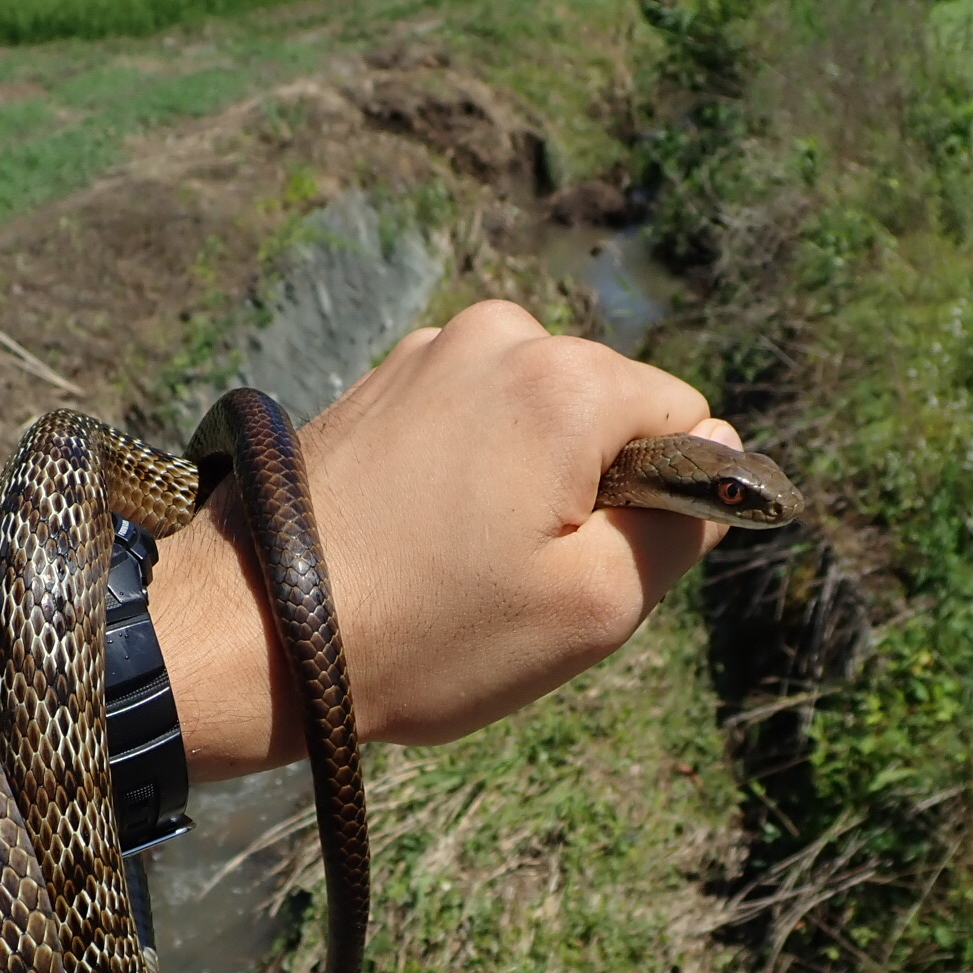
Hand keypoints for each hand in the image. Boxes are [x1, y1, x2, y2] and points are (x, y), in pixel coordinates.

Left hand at [153, 299, 742, 777]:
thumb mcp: (593, 607)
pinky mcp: (374, 383)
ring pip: (533, 422)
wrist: (248, 636)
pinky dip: (460, 480)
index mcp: (565, 378)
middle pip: (604, 415)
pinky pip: (465, 425)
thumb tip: (724, 460)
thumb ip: (682, 526)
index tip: (580, 569)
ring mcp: (425, 353)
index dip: (655, 509)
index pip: (684, 423)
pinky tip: (411, 543)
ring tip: (451, 565)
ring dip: (519, 489)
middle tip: (507, 579)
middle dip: (583, 494)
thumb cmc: (426, 634)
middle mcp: (497, 336)